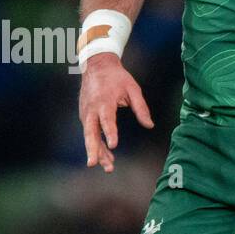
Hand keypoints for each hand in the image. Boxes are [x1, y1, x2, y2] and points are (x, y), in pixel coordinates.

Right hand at [78, 53, 153, 171]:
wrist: (97, 65)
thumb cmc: (117, 78)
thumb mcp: (133, 89)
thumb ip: (141, 108)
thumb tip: (149, 125)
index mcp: (104, 101)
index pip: (107, 119)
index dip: (110, 132)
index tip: (113, 145)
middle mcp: (92, 109)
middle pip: (90, 132)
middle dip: (93, 149)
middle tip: (95, 164)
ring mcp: (86, 113)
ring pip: (89, 136)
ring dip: (97, 152)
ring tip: (108, 167)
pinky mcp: (85, 115)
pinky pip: (90, 133)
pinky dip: (97, 145)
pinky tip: (106, 157)